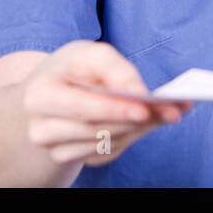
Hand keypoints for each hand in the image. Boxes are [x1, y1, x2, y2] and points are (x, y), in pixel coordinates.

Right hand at [19, 39, 192, 167]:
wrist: (46, 93)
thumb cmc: (71, 69)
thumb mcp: (87, 54)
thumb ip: (113, 68)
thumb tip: (138, 93)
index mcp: (39, 96)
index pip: (81, 107)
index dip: (114, 109)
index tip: (145, 108)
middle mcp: (42, 128)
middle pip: (97, 129)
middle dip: (138, 119)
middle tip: (173, 111)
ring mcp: (54, 149)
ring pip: (106, 143)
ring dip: (140, 128)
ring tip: (168, 113)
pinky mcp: (70, 158)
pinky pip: (107, 152)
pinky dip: (132, 136)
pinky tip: (147, 122)